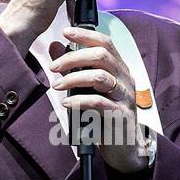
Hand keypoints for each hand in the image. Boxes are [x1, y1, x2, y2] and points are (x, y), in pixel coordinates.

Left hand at [48, 25, 146, 173]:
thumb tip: (55, 46)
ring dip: (73, 79)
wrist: (125, 147)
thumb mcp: (89, 89)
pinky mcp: (120, 115)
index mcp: (119, 70)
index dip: (86, 35)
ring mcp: (124, 97)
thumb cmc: (106, 116)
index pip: (106, 43)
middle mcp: (125, 80)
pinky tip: (66, 104)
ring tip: (56, 86)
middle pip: (101, 56)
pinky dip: (79, 101)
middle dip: (73, 58)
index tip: (65, 32)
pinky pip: (98, 103)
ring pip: (100, 77)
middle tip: (53, 66)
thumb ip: (73, 68)